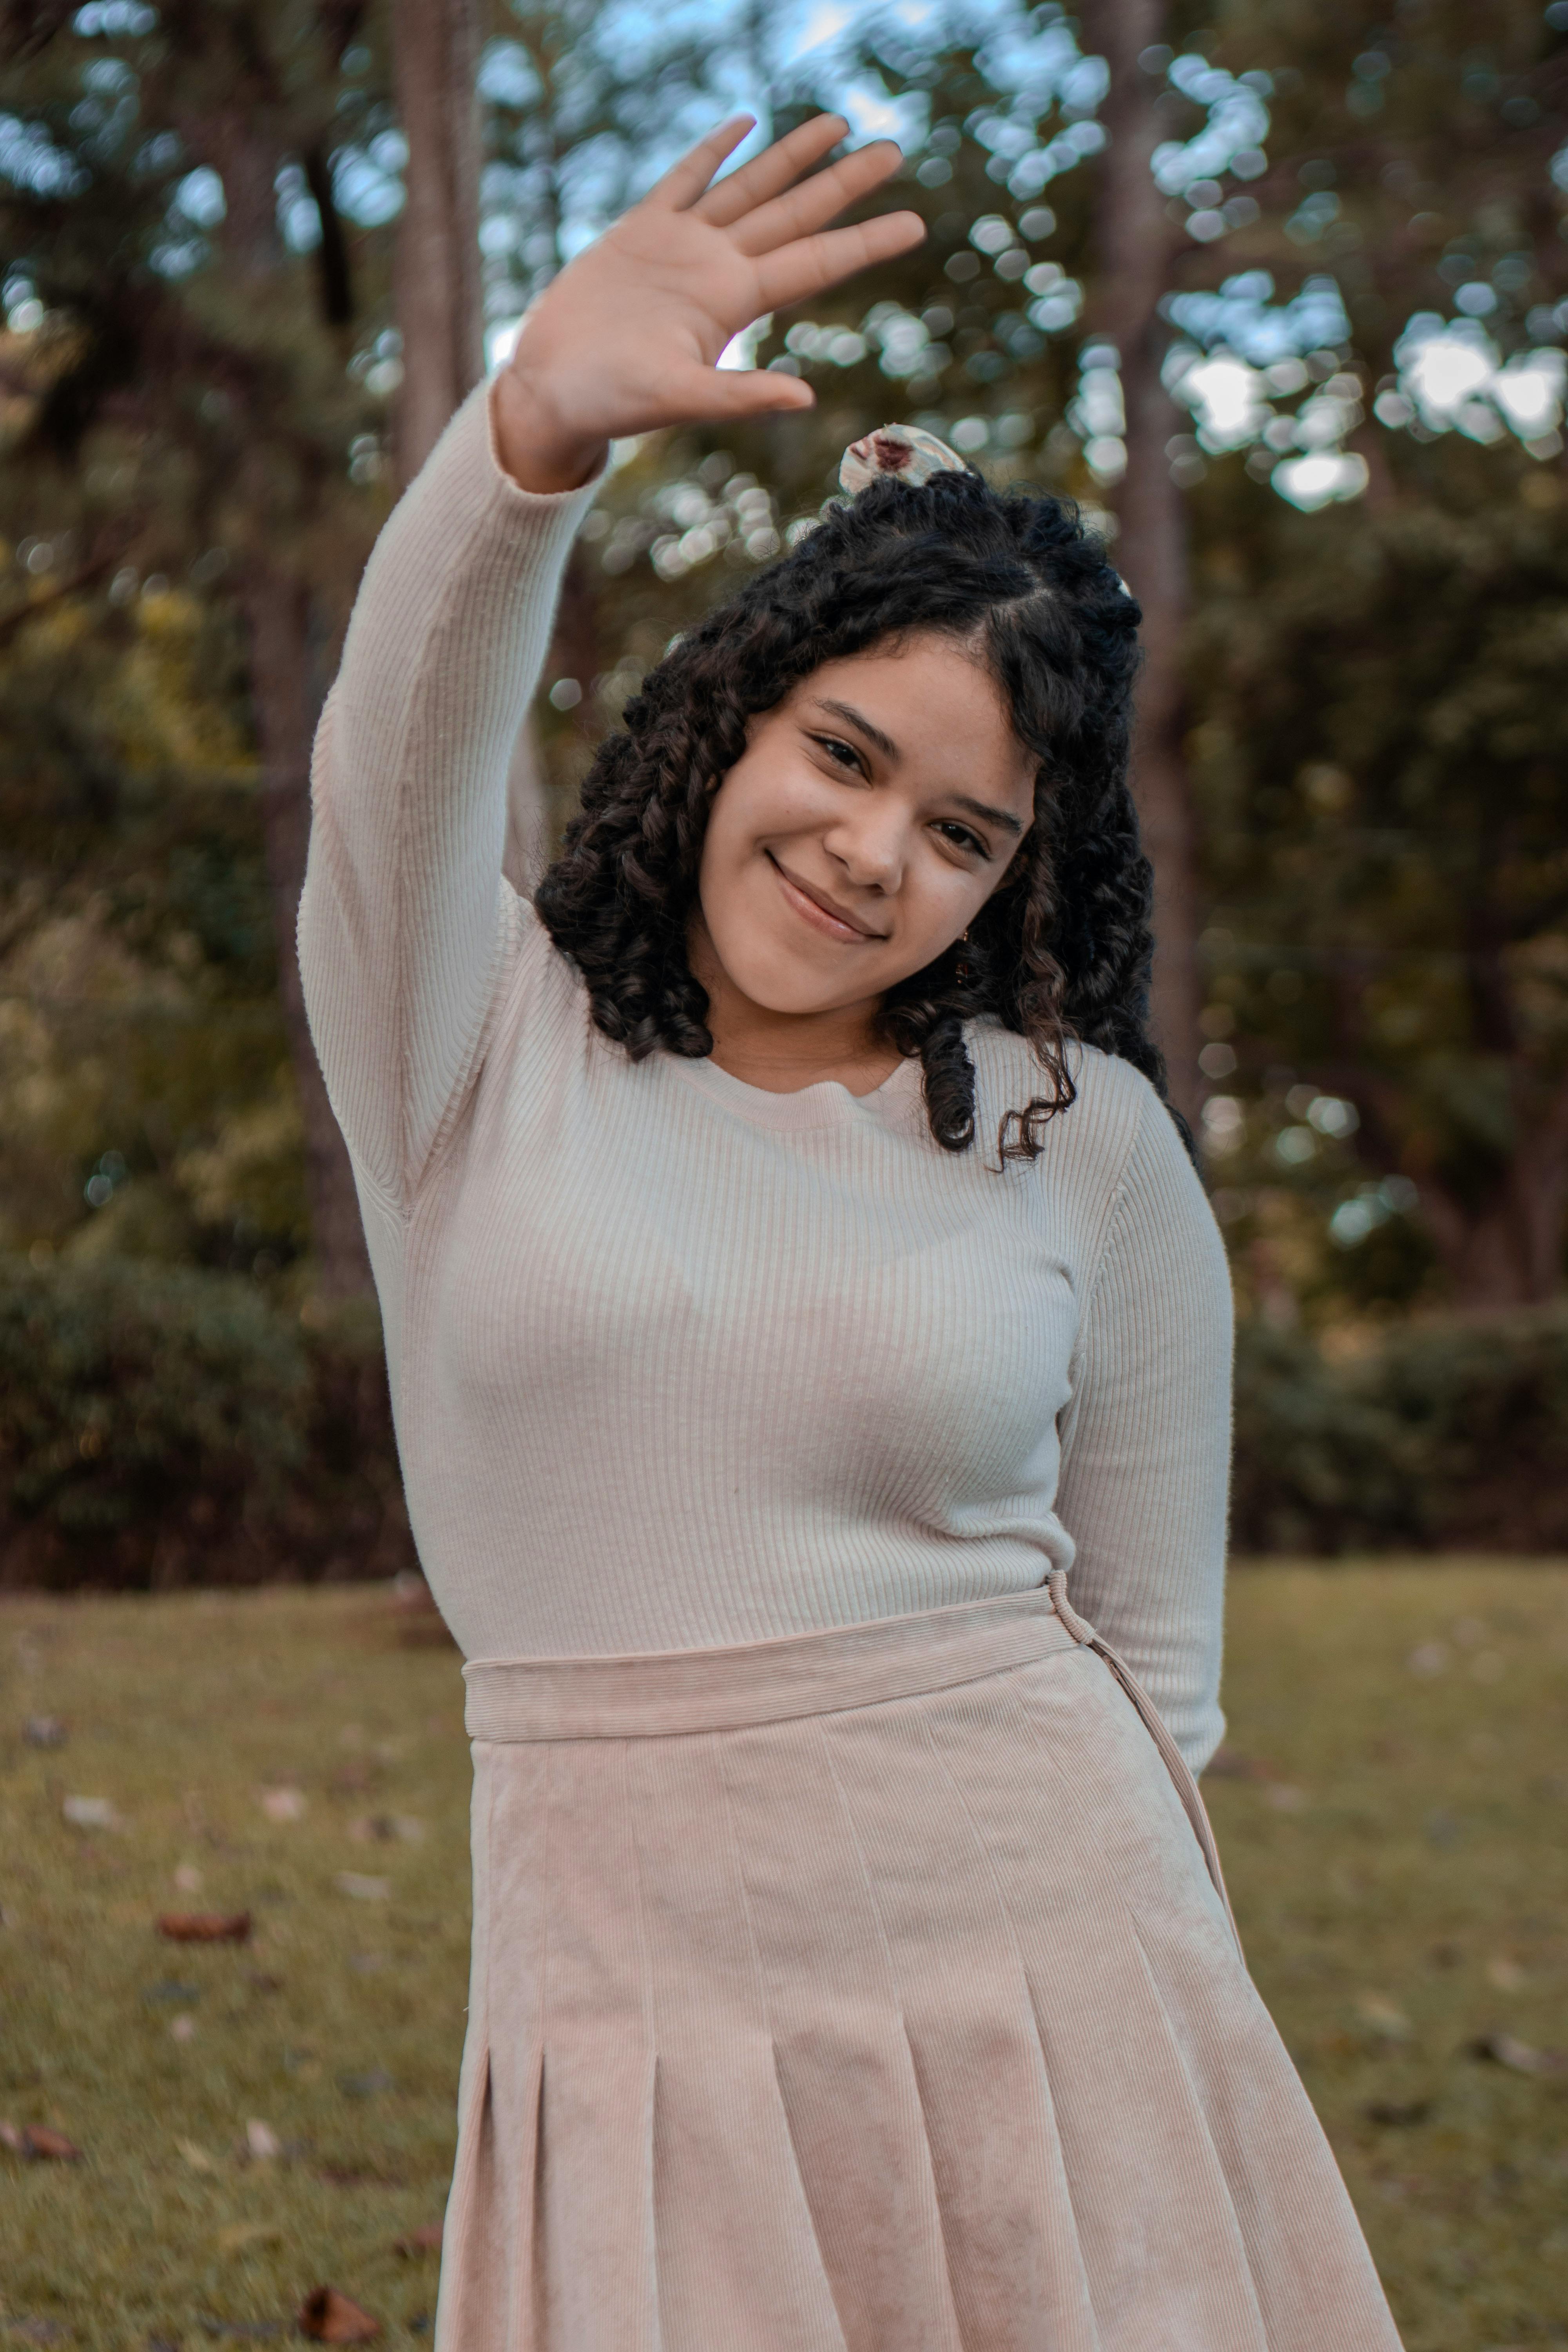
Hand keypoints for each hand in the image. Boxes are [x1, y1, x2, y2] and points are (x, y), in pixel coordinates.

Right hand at [493, 112, 925, 492]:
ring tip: (836, 124)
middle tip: (895, 149)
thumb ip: (742, 396)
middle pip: (796, 214)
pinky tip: (744, 125)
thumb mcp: (680, 399)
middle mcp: (718, 268)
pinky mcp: (639, 231)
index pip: (816, 261)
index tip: (916, 222)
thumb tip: (807, 399)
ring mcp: (681, 245)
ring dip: (793, 157)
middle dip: (844, 181)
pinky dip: (713, 151)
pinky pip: (686, 181)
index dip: (866, 239)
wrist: (553, 390)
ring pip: (750, 188)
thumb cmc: (612, 403)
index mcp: (734, 303)